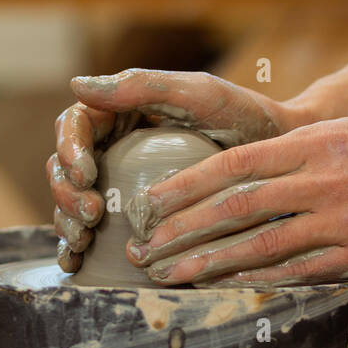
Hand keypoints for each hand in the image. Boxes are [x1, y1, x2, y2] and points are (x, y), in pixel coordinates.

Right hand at [47, 68, 302, 271]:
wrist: (282, 153)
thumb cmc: (244, 115)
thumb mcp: (196, 94)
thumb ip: (142, 86)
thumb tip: (77, 84)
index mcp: (124, 111)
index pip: (75, 124)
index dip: (69, 149)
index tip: (87, 176)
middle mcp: (117, 145)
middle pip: (65, 166)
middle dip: (65, 192)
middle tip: (91, 215)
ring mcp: (125, 182)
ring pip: (74, 200)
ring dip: (66, 220)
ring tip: (83, 240)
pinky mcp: (138, 216)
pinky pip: (96, 230)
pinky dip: (77, 246)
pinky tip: (76, 262)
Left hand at [123, 114, 347, 285]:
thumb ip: (316, 147)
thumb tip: (272, 164)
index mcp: (320, 140)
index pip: (237, 163)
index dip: (188, 184)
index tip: (153, 200)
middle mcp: (324, 179)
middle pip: (236, 206)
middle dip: (183, 227)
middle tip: (145, 245)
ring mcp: (343, 221)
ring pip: (260, 245)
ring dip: (210, 262)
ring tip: (172, 274)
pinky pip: (301, 271)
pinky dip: (259, 278)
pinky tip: (231, 284)